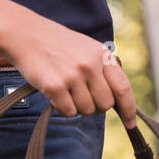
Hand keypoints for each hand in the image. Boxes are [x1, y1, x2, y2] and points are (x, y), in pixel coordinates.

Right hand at [4, 17, 137, 125]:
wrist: (28, 35)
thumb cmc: (60, 46)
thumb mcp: (88, 49)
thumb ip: (103, 70)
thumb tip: (117, 100)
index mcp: (102, 56)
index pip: (123, 88)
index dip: (129, 109)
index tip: (130, 123)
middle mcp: (91, 65)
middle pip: (105, 104)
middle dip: (97, 107)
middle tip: (84, 98)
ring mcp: (73, 76)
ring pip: (86, 110)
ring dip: (78, 107)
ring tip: (68, 92)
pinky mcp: (55, 86)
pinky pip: (68, 111)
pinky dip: (64, 109)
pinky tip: (57, 95)